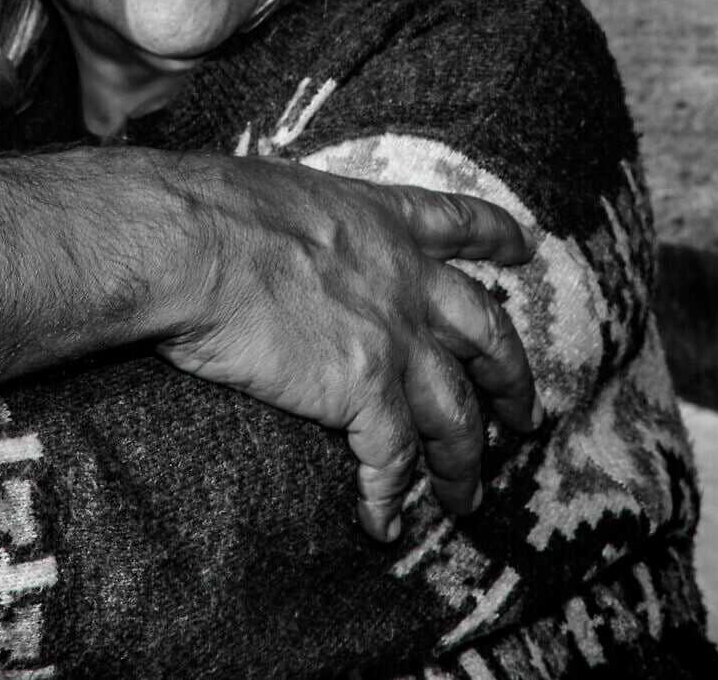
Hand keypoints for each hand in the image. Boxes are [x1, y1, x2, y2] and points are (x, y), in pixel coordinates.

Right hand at [150, 155, 539, 541]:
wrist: (192, 243)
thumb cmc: (208, 210)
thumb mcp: (283, 192)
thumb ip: (306, 223)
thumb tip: (277, 235)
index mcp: (381, 219)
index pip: (459, 222)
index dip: (497, 236)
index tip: (525, 248)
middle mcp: (404, 278)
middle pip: (487, 332)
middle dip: (512, 379)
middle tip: (526, 416)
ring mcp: (392, 335)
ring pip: (454, 412)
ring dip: (462, 463)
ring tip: (464, 499)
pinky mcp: (362, 389)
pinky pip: (393, 457)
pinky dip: (389, 497)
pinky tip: (383, 523)